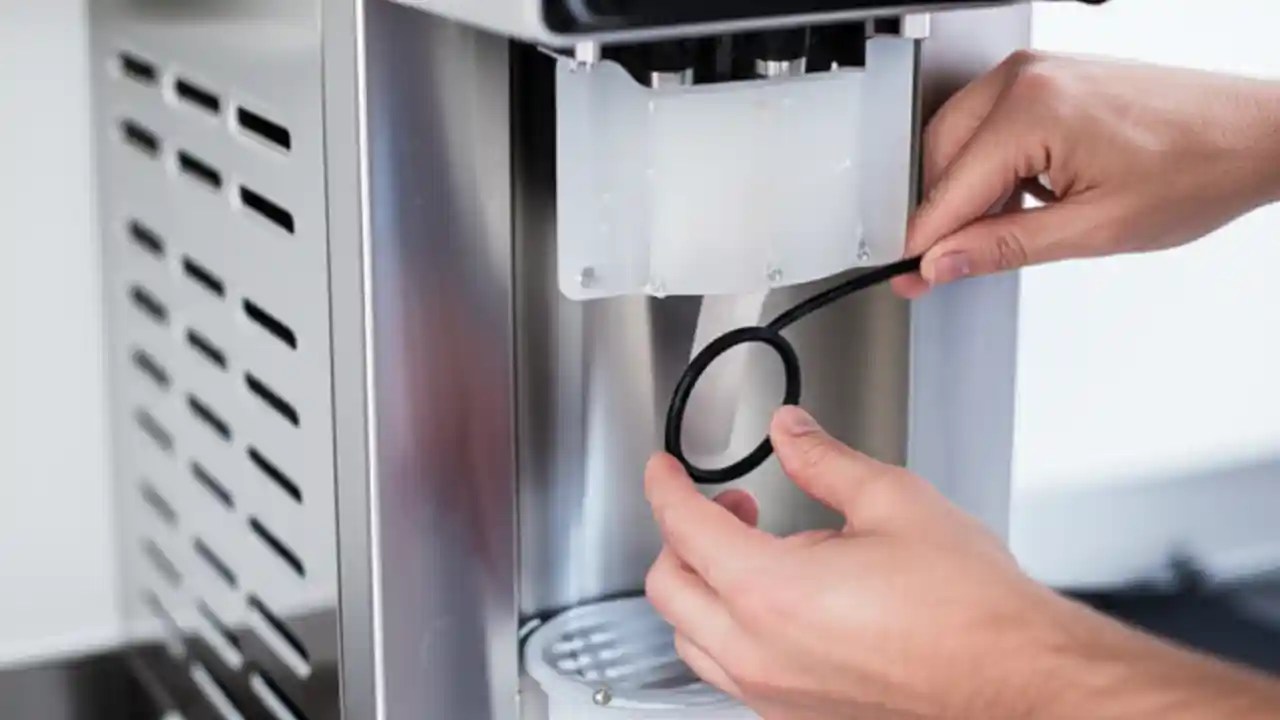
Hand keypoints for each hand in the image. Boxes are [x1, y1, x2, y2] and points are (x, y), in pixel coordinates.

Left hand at [644, 406, 1279, 718]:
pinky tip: (788, 604)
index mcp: (770, 593)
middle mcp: (758, 654)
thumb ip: (824, 462)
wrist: (1020, 683)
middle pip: (669, 588)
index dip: (665, 486)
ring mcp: (775, 696)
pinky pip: (733, 673)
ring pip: (692, 640)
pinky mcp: (798, 718)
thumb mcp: (893, 502)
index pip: (682, 528)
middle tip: (729, 507)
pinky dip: (734, 631)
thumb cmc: (971, 610)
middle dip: (683, 536)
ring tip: (760, 554)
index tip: (664, 470)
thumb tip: (791, 434)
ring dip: (704, 589)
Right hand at [893, 51, 1279, 297]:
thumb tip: (943, 262)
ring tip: (1015, 226)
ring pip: (958, 141)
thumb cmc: (1198, 168)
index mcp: (1032, 110)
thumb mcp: (1094, 229)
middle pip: (939, 158)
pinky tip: (1027, 196)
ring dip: (969, 191)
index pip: (948, 190)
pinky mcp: (1047, 77)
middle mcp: (1026, 78)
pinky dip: (993, 166)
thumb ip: (1004, 247)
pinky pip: (988, 125)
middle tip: (954, 264)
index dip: (924, 243)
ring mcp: (1035, 72)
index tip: (910, 276)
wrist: (1255, 134)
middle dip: (944, 215)